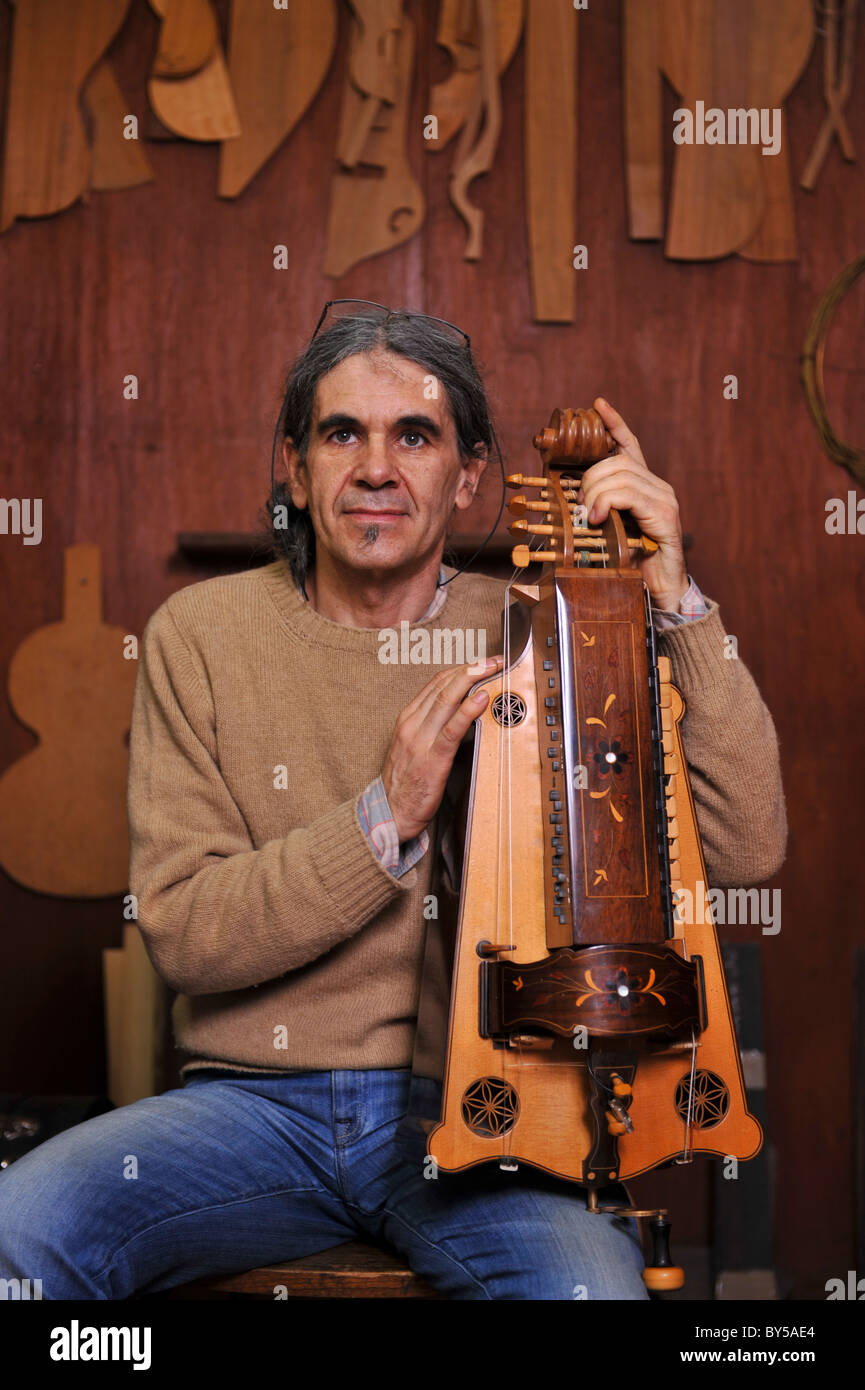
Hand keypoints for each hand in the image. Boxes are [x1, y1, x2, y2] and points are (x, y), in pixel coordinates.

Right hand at [381, 655, 503, 841]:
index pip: (436, 684)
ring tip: (491, 669)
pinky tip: (481, 698)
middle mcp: (411, 724)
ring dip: (472, 680)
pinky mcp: (432, 759)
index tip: (480, 662)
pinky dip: (467, 711)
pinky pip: (451, 730)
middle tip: (492, 659)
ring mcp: (420, 740)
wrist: (389, 814)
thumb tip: (458, 711)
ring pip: (446, 699)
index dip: (460, 669)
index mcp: (407, 719)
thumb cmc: (405, 783)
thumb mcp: (413, 746)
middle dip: (471, 668)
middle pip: (443, 686)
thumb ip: (431, 727)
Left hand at [578, 397, 689, 612]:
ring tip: (587, 515)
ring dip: (595, 493)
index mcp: (643, 486)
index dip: (615, 423)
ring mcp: (663, 498)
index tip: (598, 405)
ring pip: (621, 475)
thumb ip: (596, 512)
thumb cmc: (632, 563)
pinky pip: (630, 495)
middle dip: (590, 477)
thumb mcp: (608, 532)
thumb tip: (570, 505)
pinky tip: (597, 518)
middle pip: (618, 461)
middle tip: (578, 503)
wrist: (661, 590)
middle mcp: (657, 486)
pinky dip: (607, 503)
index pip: (630, 445)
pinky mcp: (664, 514)